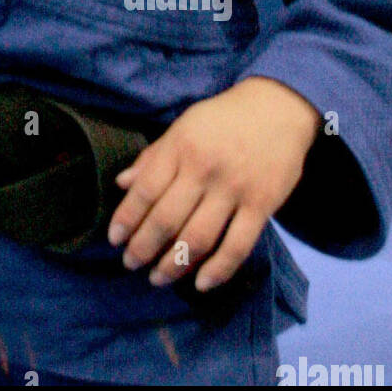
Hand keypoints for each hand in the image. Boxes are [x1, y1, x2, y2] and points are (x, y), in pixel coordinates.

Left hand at [107, 77, 320, 290]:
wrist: (277, 107)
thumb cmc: (222, 119)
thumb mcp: (182, 127)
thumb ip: (153, 157)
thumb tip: (121, 183)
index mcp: (180, 147)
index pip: (145, 190)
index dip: (126, 218)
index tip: (114, 239)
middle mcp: (204, 169)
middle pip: (167, 219)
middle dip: (143, 248)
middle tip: (131, 264)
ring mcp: (234, 189)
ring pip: (199, 238)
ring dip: (174, 264)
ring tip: (158, 278)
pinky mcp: (263, 205)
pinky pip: (238, 246)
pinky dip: (218, 270)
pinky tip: (201, 283)